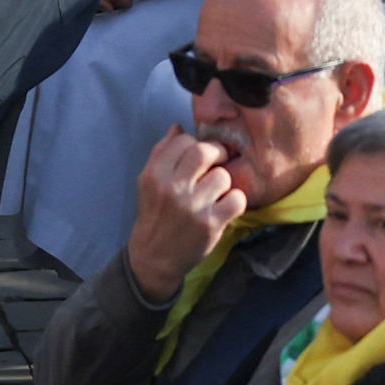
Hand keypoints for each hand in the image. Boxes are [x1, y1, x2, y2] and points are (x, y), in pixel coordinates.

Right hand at [124, 130, 247, 302]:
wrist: (155, 257)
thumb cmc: (155, 215)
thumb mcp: (148, 183)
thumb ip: (161, 153)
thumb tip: (178, 127)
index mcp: (155, 175)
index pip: (183, 141)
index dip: (195, 144)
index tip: (199, 155)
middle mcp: (173, 189)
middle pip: (205, 152)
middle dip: (216, 153)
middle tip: (218, 162)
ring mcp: (193, 207)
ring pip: (223, 176)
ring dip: (223, 183)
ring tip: (215, 193)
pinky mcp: (211, 224)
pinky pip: (237, 199)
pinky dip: (235, 201)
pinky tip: (224, 206)